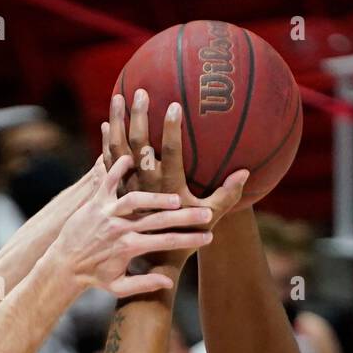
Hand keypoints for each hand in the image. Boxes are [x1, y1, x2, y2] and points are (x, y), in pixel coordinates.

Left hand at [49, 154, 214, 297]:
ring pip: (137, 199)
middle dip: (185, 217)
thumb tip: (169, 282)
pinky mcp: (96, 201)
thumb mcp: (119, 287)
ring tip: (177, 196)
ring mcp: (107, 213)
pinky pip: (108, 180)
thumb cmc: (94, 277)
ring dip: (158, 197)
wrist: (62, 265)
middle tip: (207, 213)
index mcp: (129, 248)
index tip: (209, 236)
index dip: (189, 240)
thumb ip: (145, 284)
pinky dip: (121, 167)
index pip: (166, 243)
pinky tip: (136, 156)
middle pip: (158, 220)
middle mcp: (119, 229)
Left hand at [103, 89, 249, 268]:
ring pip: (117, 151)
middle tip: (141, 92)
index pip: (169, 154)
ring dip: (117, 122)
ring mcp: (125, 189)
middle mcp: (143, 186)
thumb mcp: (208, 219)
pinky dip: (106, 143)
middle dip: (138, 117)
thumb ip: (226, 197)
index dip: (171, 130)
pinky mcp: (112, 193)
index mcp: (167, 190)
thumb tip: (245, 173)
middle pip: (137, 146)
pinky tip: (107, 125)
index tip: (174, 105)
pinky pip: (106, 164)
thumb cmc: (179, 241)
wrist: (148, 261)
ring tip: (119, 96)